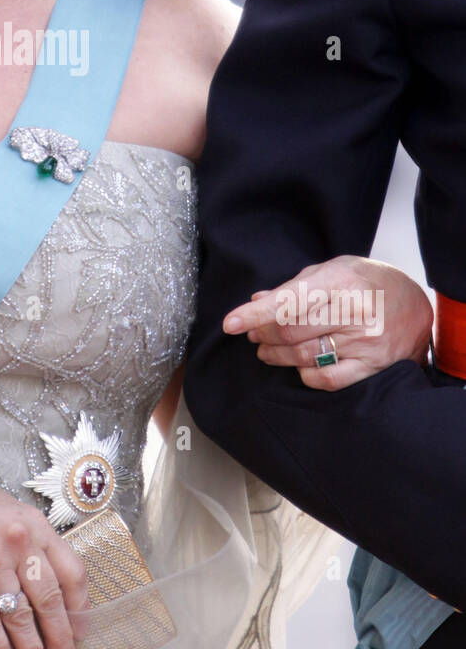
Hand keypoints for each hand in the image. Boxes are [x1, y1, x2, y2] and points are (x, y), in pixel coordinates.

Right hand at [0, 449, 89, 648]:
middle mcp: (18, 543)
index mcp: (34, 524)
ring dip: (31, 648)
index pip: (71, 570)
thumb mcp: (8, 510)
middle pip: (49, 598)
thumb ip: (30, 539)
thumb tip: (47, 575)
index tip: (81, 626)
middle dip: (60, 635)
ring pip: (19, 614)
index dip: (79, 605)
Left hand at [222, 254, 432, 388]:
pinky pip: (327, 378)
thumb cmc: (369, 283)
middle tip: (253, 334)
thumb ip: (295, 286)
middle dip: (263, 334)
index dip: (255, 314)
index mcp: (341, 280)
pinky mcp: (372, 366)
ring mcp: (365, 341)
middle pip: (291, 331)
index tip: (231, 323)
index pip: (288, 300)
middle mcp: (354, 311)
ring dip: (276, 355)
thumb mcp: (333, 270)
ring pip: (304, 355)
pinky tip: (298, 366)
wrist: (416, 306)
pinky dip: (305, 374)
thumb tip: (257, 301)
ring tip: (266, 350)